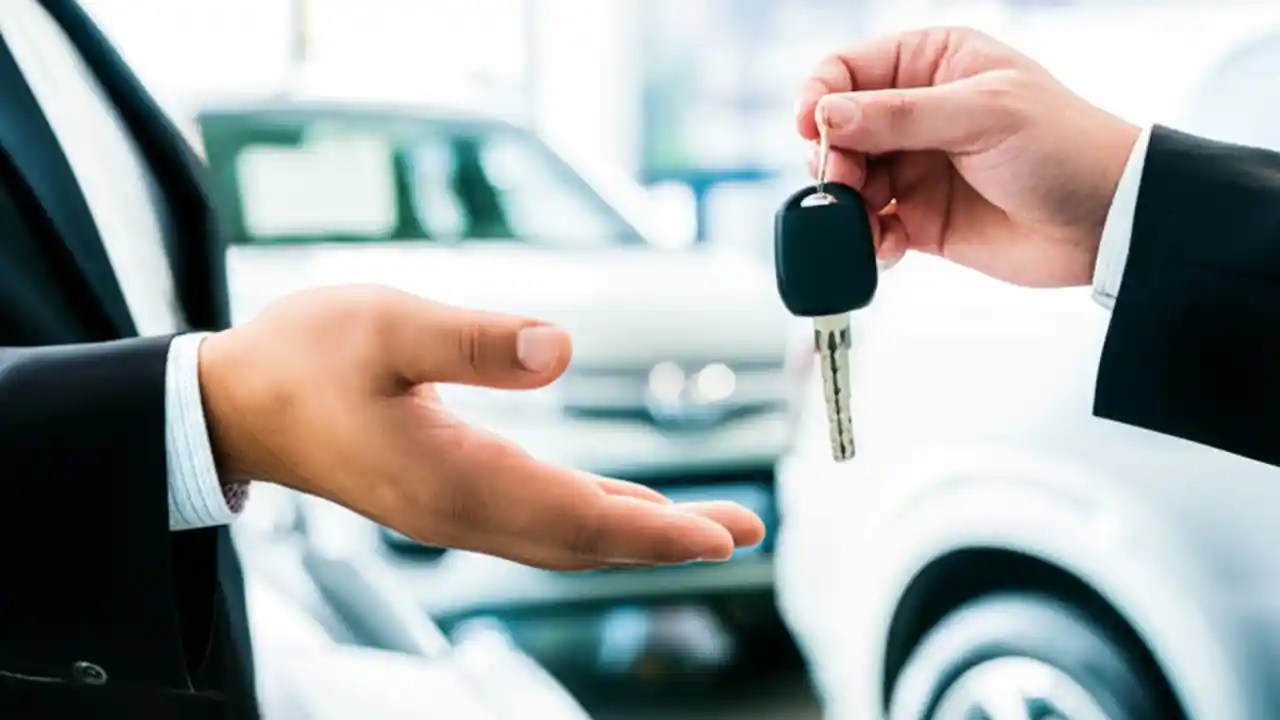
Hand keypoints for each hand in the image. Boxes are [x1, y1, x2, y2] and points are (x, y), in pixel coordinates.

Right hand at [198, 285, 764, 569]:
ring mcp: (455, 512)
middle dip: (666, 539)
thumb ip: (471, 339)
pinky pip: (540, 522)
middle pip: (583, 540)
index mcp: (452, 478)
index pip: (574, 516)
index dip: (652, 529)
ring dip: (636, 534)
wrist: (240, 405)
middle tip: (740, 531)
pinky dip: (594, 520)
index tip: (718, 537)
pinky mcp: (449, 496)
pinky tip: (623, 508)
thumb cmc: (304, 359)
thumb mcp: (383, 324)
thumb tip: (560, 349)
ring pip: (565, 537)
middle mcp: (462, 511)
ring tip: (706, 527)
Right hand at [796, 27, 1140, 286]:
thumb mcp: (981, 114)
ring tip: (868, 220)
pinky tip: (886, 246)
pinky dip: (867, 239)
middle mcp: (917, 113)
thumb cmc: (1065, 147)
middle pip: (838, 130)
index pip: (848, 69)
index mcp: (933, 64)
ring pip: (848, 181)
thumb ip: (899, 115)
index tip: (813, 127)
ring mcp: (916, 167)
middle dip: (832, 157)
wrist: (1108, 222)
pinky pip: (871, 227)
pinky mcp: (920, 219)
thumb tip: (828, 115)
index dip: (821, 96)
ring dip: (846, 203)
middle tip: (844, 182)